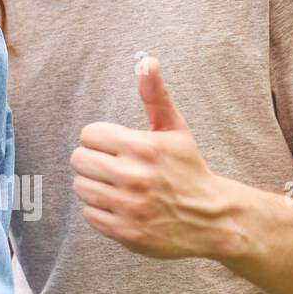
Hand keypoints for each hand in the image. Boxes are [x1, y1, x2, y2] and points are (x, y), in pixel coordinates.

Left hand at [71, 56, 234, 259]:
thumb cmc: (188, 169)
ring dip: (96, 186)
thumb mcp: (175, 129)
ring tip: (118, 187)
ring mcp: (129, 206)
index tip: (117, 148)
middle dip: (94, 161)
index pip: (87, 134)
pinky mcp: (126, 232)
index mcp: (142, 147)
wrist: (213, 219)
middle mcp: (134, 176)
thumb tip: (147, 60)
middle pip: (78, 160)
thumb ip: (155, 95)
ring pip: (81, 187)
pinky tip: (122, 207)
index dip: (100, 140)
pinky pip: (89, 214)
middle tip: (115, 168)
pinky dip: (101, 211)